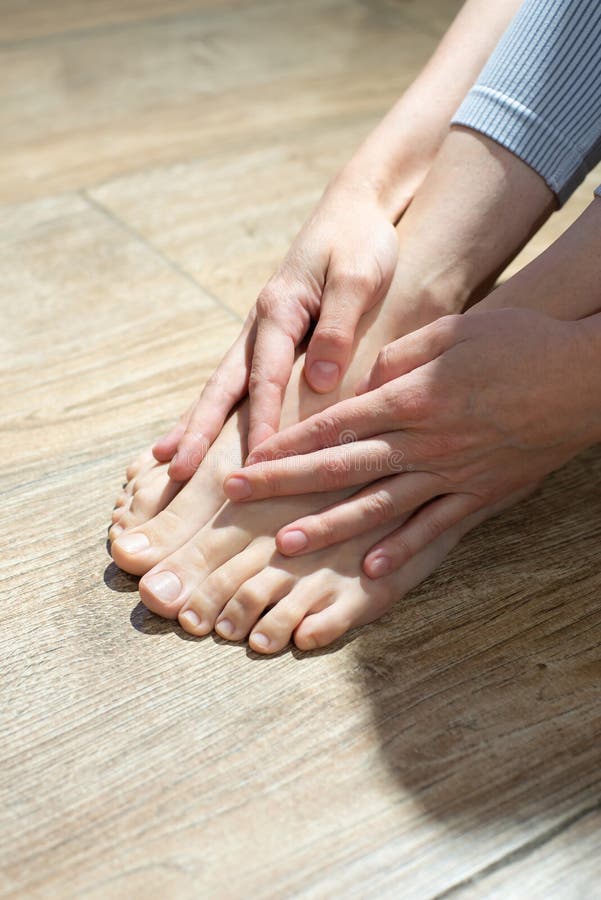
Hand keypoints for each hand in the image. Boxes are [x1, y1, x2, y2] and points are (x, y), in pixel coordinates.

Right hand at [153, 178, 398, 480]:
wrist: (354, 208)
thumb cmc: (360, 241)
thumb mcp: (359, 278)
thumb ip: (338, 327)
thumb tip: (318, 382)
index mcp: (280, 309)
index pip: (266, 378)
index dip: (263, 422)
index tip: (258, 462)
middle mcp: (260, 323)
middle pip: (223, 385)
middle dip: (198, 429)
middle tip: (175, 470)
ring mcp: (260, 331)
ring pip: (223, 385)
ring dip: (196, 421)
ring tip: (168, 459)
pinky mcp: (271, 336)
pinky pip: (239, 380)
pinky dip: (218, 408)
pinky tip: (204, 430)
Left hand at [223, 308, 599, 574]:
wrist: (584, 375)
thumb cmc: (519, 342)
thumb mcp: (452, 331)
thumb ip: (400, 356)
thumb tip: (363, 380)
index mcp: (411, 397)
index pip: (333, 425)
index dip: (286, 444)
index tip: (248, 459)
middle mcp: (424, 440)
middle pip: (341, 468)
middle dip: (284, 485)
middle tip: (238, 500)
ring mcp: (454, 473)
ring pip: (380, 505)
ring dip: (329, 527)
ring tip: (285, 545)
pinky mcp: (483, 495)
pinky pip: (437, 527)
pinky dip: (404, 550)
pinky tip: (372, 570)